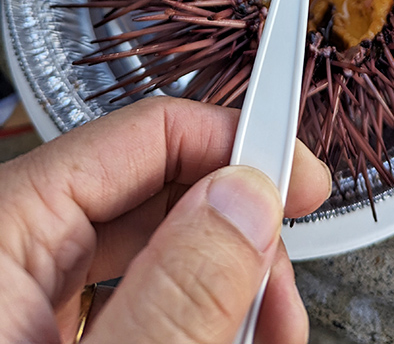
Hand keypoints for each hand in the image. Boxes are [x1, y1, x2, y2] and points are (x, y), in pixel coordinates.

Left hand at [0, 97, 331, 342]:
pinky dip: (196, 313)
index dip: (239, 141)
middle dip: (242, 231)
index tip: (303, 178)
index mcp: (5, 229)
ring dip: (230, 280)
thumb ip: (174, 294)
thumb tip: (246, 199)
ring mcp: (32, 294)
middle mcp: (16, 247)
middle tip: (282, 284)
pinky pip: (141, 295)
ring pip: (161, 248)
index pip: (149, 132)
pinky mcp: (48, 331)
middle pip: (163, 191)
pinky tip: (229, 334)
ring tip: (266, 330)